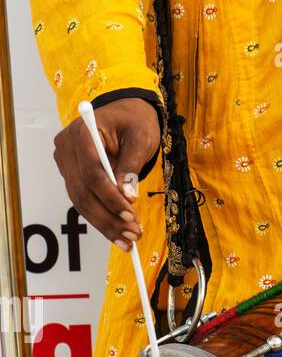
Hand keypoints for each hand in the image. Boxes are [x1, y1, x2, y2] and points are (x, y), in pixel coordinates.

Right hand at [52, 98, 160, 248]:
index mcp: (82, 132)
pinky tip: (118, 234)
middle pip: (83, 191)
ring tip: (128, 241)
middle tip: (133, 236)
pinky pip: (84, 201)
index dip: (110, 197)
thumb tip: (128, 196)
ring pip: (81, 202)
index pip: (91, 171)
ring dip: (105, 224)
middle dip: (109, 218)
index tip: (130, 215)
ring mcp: (66, 163)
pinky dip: (101, 219)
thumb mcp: (141, 138)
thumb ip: (132, 165)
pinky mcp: (72, 175)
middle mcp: (67, 148)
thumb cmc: (134, 122)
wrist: (125, 115)